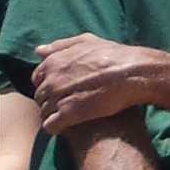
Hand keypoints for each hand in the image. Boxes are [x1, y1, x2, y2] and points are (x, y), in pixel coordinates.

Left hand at [33, 35, 165, 134]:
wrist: (132, 73)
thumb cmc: (114, 55)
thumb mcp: (87, 41)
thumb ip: (61, 46)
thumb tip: (39, 52)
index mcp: (53, 62)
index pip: (37, 78)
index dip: (49, 84)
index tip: (61, 89)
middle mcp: (52, 79)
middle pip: (40, 96)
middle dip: (50, 100)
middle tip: (66, 104)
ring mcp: (58, 97)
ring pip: (44, 112)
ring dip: (53, 115)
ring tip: (68, 117)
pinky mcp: (69, 114)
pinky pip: (51, 125)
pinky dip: (55, 127)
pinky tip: (66, 127)